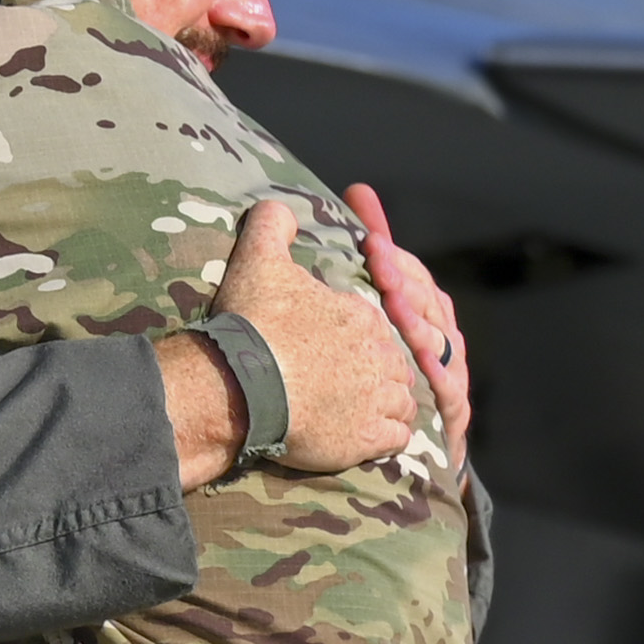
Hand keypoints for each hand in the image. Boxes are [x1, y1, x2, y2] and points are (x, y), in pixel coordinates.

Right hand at [159, 199, 418, 484]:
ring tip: (368, 412)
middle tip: (357, 384)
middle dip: (383, 372)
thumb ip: (272, 227)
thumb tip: (279, 206)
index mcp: (363, 315)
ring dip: (391, 405)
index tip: (343, 351)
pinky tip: (372, 437)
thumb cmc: (252, 324)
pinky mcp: (369, 437)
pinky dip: (389, 437)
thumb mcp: (258, 261)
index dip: (365, 339)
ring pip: (403, 401)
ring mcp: (378, 397)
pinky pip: (398, 437)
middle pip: (397, 363)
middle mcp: (380, 354)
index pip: (382, 327)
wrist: (240, 384)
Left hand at [346, 182, 471, 456]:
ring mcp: (450, 376)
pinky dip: (434, 372)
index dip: (397, 259)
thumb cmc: (391, 371)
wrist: (413, 448)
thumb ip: (379, 252)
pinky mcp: (452, 414)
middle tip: (378, 261)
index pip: (416, 280)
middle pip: (429, 306)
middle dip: (406, 282)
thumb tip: (359, 188)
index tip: (370, 242)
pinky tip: (416, 357)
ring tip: (393, 301)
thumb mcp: (384, 305)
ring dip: (417, 320)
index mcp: (427, 314)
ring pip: (438, 342)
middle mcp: (443, 341)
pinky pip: (446, 388)